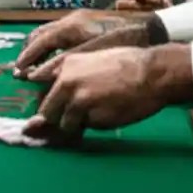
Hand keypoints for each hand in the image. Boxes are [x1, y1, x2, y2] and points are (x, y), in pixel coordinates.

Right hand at [13, 9, 156, 74]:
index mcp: (72, 27)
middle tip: (22, 72)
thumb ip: (68, 65)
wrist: (153, 29)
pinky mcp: (87, 23)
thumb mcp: (96, 57)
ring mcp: (80, 19)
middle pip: (41, 35)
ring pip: (50, 33)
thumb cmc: (126, 45)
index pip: (40, 41)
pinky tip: (56, 61)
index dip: (27, 58)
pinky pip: (61, 34)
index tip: (18, 73)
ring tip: (34, 68)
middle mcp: (72, 20)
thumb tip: (41, 76)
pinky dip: (52, 47)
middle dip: (30, 53)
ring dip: (40, 50)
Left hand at [22, 44, 192, 137]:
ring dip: (76, 125)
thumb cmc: (127, 65)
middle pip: (47, 112)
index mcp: (64, 65)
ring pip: (64, 124)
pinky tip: (109, 113)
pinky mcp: (91, 117)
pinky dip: (93, 127)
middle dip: (58, 118)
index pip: (39, 89)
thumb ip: (70, 80)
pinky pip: (85, 129)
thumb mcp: (92, 63)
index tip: (42, 111)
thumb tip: (50, 101)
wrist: (152, 72)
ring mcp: (77, 101)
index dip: (44, 102)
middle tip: (76, 117)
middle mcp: (65, 82)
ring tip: (99, 111)